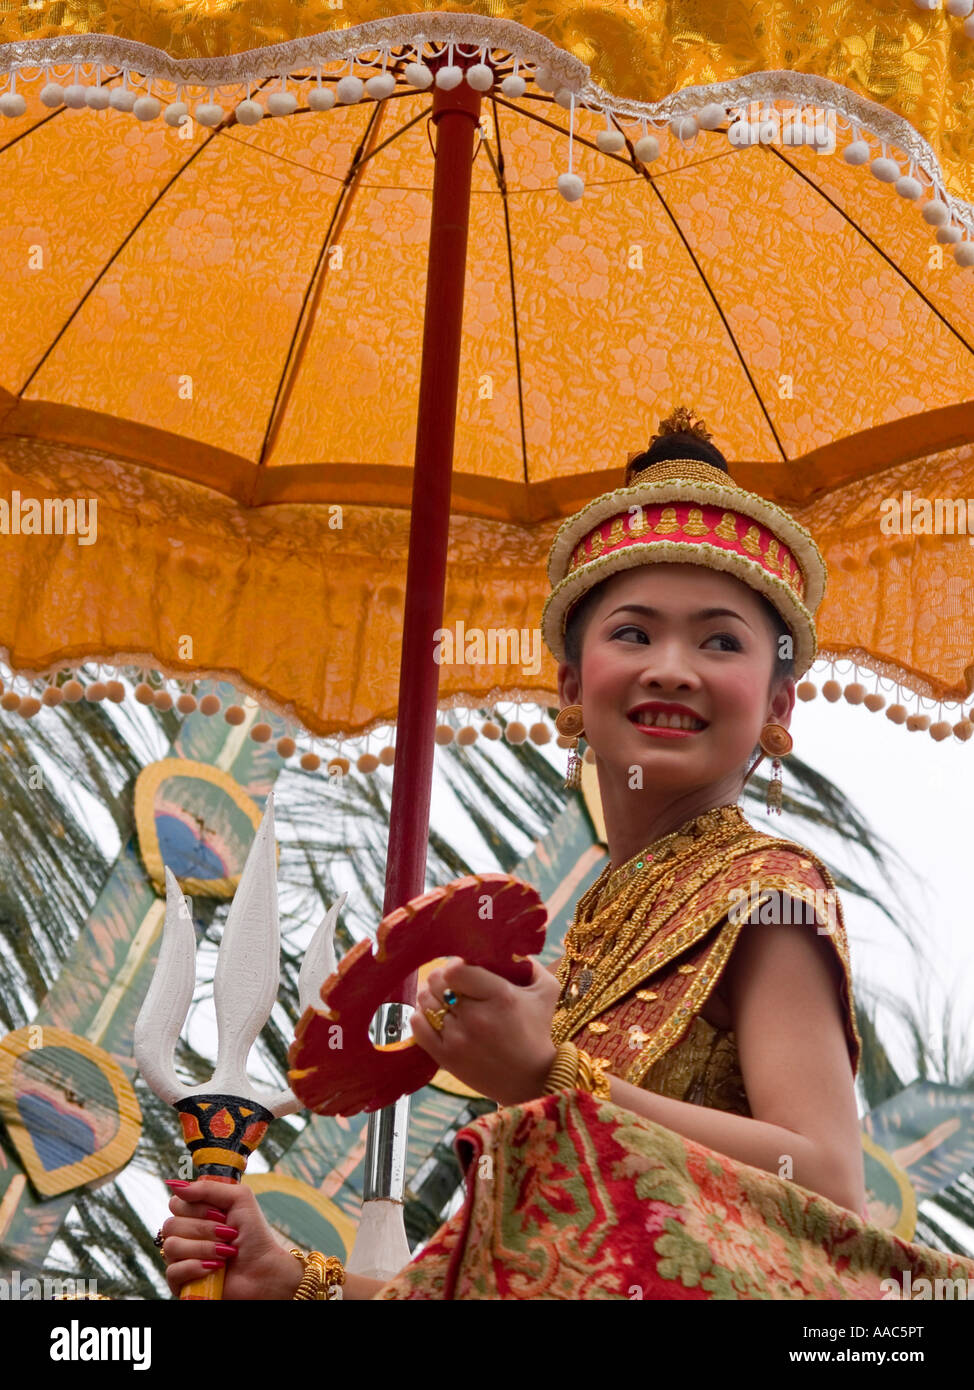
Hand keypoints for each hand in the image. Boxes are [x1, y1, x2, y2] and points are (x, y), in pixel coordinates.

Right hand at [160, 1179, 302, 1299]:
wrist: (263, 1269)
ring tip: (225, 1253)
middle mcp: (184, 1235)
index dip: (197, 1208)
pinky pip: (173, 1271)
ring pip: (171, 1247)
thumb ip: (208, 1188)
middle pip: (171, 1225)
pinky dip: (196, 1268)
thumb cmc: (253, 1234)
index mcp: (194, 1214)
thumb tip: (175, 1185)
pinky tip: (215, 1268)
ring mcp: (181, 1259)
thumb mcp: (238, 1198)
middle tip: (228, 1234)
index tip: (221, 1213)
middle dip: (204, 1229)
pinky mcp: (181, 1283)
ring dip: (204, 1248)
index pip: (175, 1203)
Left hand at [411, 956, 559, 1105]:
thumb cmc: (537, 1031)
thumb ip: (530, 964)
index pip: (456, 969)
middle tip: (451, 984)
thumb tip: (508, 947)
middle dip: (441, 979)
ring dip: (431, 997)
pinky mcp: (446, 1058)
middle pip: (435, 982)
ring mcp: (458, 1039)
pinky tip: (436, 1017)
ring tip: (444, 1000)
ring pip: (425, 1002)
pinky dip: (421, 1016)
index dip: (455, 965)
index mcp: (500, 996)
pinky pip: (417, 1026)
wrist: (531, 1080)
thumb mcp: (546, 991)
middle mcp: (477, 1017)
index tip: (463, 970)